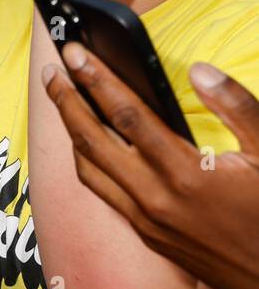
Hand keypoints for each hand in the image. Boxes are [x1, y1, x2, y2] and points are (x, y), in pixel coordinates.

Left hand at [44, 45, 258, 288]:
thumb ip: (237, 107)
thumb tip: (201, 71)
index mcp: (187, 173)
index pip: (127, 115)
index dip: (96, 80)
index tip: (73, 53)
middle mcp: (156, 198)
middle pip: (92, 139)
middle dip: (66, 100)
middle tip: (50, 70)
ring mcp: (146, 220)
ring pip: (88, 167)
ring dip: (69, 130)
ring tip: (61, 99)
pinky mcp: (146, 235)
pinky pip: (102, 191)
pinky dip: (86, 161)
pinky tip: (86, 143)